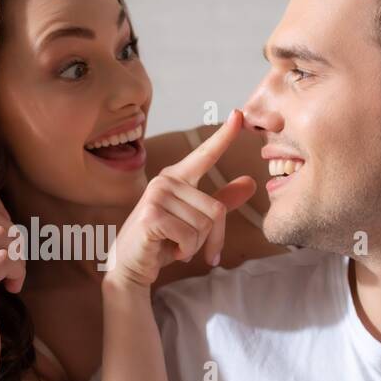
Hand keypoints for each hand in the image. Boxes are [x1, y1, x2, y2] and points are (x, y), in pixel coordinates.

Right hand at [104, 109, 256, 289]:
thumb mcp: (194, 222)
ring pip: (204, 226)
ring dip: (195, 247)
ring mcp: (156, 196)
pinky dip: (185, 251)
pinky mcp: (152, 216)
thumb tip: (250, 183)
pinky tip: (169, 251)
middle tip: (193, 248)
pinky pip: (189, 236)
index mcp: (176, 178)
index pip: (205, 155)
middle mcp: (165, 181)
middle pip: (216, 209)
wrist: (130, 267)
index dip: (224, 136)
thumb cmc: (161, 243)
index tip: (239, 114)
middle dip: (211, 238)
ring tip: (176, 247)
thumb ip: (220, 202)